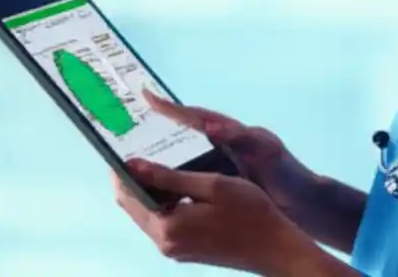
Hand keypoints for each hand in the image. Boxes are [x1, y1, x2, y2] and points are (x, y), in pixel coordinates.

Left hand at [112, 159, 326, 275]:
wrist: (276, 248)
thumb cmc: (251, 212)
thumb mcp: (212, 185)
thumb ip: (170, 176)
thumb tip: (133, 165)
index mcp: (168, 226)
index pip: (127, 194)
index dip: (121, 169)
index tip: (122, 146)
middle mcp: (165, 242)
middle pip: (133, 205)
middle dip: (132, 178)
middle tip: (139, 150)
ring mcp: (175, 249)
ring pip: (148, 213)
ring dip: (149, 190)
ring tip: (159, 162)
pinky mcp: (186, 250)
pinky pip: (164, 221)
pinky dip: (164, 202)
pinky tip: (178, 184)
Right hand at [143, 89, 320, 219]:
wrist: (305, 206)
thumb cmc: (289, 176)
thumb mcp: (268, 152)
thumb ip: (241, 138)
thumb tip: (210, 126)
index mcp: (234, 134)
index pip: (198, 116)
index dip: (172, 108)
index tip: (148, 96)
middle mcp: (226, 145)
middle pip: (189, 130)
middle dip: (165, 123)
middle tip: (138, 121)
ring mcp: (224, 165)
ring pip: (187, 156)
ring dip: (165, 158)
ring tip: (138, 160)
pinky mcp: (224, 185)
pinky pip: (193, 178)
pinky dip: (177, 180)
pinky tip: (160, 189)